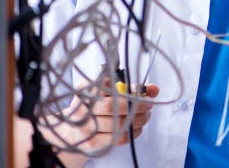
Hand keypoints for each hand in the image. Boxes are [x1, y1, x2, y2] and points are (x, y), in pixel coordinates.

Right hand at [43, 80, 158, 158]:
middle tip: (148, 104)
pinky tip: (137, 127)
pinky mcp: (93, 143)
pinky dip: (133, 132)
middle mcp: (82, 108)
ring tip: (145, 116)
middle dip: (136, 105)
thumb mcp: (109, 90)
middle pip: (112, 106)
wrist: (74, 128)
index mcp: (86, 90)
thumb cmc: (97, 105)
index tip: (143, 92)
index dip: (128, 90)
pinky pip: (118, 138)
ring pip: (118, 124)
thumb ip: (131, 87)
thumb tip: (154, 89)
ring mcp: (86, 127)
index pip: (108, 86)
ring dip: (138, 120)